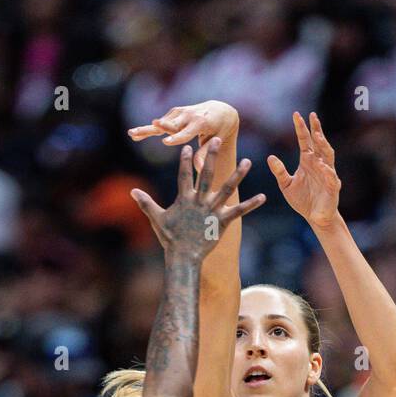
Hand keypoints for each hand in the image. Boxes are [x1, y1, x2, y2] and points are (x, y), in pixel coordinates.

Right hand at [128, 101, 237, 171]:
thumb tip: (198, 168)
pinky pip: (160, 124)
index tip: (165, 143)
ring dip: (146, 129)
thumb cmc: (219, 130)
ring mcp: (180, 113)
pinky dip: (148, 129)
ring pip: (161, 124)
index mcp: (200, 123)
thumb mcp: (216, 141)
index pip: (186, 133)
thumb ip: (205, 153)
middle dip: (155, 128)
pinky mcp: (174, 113)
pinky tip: (135, 134)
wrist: (220, 111)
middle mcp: (188, 116)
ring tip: (131, 134)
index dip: (176, 138)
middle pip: (168, 125)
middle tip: (143, 130)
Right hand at [130, 140, 263, 260]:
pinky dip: (251, 205)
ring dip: (238, 175)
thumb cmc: (170, 238)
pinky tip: (263, 197)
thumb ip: (146, 203)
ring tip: (248, 162)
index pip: (183, 175)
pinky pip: (239, 211)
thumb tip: (132, 191)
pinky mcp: (223, 221)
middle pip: (206, 175)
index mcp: (184, 199)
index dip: (184, 160)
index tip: (186, 146)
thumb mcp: (156, 218)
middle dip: (210, 156)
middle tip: (216, 139)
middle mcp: (199, 201)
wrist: (183, 257)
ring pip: (227, 189)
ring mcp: (212, 210)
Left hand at [268, 111, 340, 228]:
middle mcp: (319, 163)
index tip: (296, 115)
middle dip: (316, 130)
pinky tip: (321, 166)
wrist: (315, 217)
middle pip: (319, 143)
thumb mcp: (286, 185)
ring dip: (323, 145)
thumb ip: (279, 171)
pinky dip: (327, 171)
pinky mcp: (333, 187)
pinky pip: (331, 177)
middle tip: (312, 116)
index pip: (305, 140)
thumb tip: (270, 157)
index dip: (301, 128)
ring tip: (318, 135)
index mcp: (308, 161)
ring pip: (328, 156)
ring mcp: (328, 174)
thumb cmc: (302, 200)